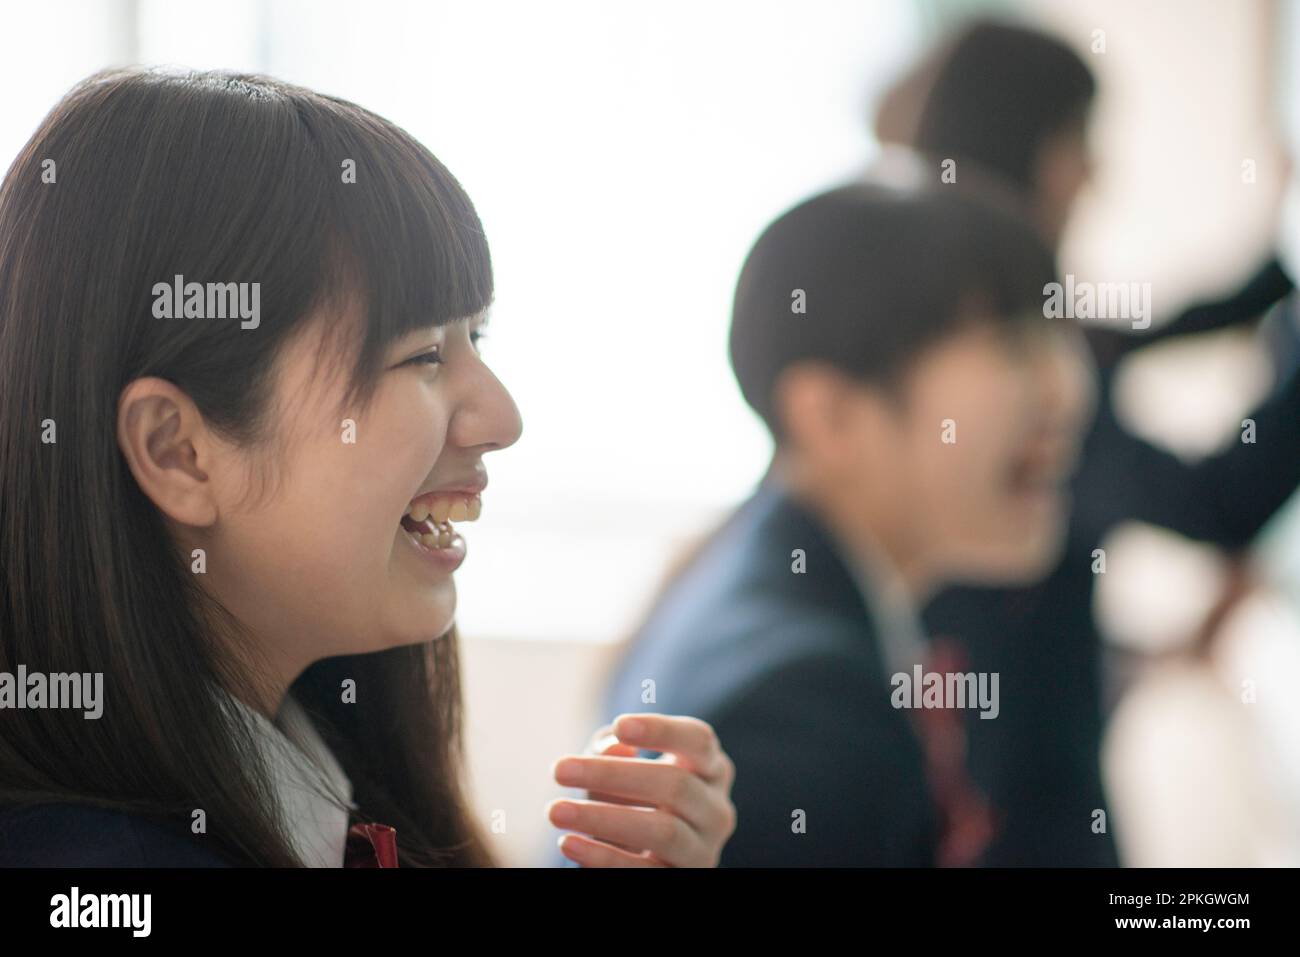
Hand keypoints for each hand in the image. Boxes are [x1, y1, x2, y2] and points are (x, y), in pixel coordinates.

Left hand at [546, 713, 735, 866]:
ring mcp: (704, 850)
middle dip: (613, 775)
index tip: (620, 725)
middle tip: (558, 769)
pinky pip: (644, 871)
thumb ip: (611, 750)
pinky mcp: (682, 880)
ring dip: (603, 819)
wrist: (641, 855)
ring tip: (555, 810)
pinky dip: (603, 858)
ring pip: (663, 831)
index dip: (662, 731)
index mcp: (711, 768)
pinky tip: (568, 843)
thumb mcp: (618, 768)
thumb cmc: (630, 797)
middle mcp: (716, 809)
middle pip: (675, 784)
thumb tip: (611, 746)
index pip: (698, 740)